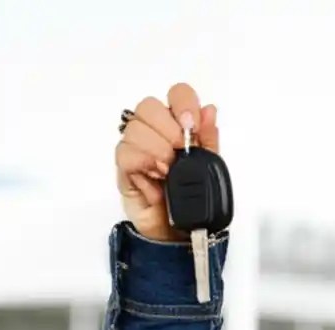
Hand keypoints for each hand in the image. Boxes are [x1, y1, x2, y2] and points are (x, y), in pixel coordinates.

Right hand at [115, 83, 219, 241]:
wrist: (178, 231)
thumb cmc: (191, 195)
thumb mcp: (209, 165)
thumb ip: (209, 138)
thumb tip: (209, 111)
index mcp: (177, 125)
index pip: (176, 94)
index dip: (184, 103)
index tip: (193, 124)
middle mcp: (154, 132)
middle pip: (149, 107)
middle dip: (169, 128)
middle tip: (181, 150)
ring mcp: (136, 148)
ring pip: (136, 128)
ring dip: (158, 148)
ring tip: (170, 169)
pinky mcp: (125, 168)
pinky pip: (125, 153)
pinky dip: (144, 162)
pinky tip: (157, 174)